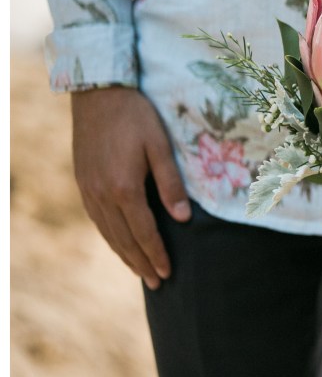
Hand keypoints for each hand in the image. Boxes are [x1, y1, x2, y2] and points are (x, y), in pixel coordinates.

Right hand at [71, 87, 191, 289]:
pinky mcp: (83, 183)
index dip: (157, 255)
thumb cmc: (137, 117)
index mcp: (124, 189)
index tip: (168, 273)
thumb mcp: (160, 146)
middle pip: (124, 240)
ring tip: (140, 271)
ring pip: (107, 233)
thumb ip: (171, 184)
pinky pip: (97, 220)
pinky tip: (120, 242)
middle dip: (141, 263)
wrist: (98, 94)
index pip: (144, 233)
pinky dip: (110, 237)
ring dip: (124, 255)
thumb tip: (183, 219)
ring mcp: (88, 191)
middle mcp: (102, 195)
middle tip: (157, 283)